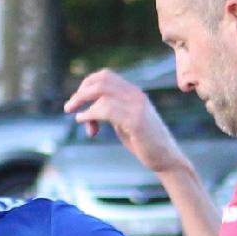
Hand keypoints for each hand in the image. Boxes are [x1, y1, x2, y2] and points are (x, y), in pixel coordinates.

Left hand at [63, 70, 188, 178]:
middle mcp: (136, 95)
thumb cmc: (145, 143)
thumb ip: (111, 112)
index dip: (86, 85)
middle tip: (68, 107)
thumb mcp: (125, 123)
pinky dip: (90, 115)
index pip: (105, 76)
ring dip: (83, 105)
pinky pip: (106, 110)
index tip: (77, 101)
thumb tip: (88, 110)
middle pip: (101, 80)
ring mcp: (136, 107)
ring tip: (80, 120)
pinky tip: (86, 124)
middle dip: (80, 92)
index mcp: (134, 93)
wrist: (167, 159)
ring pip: (101, 93)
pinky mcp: (135, 121)